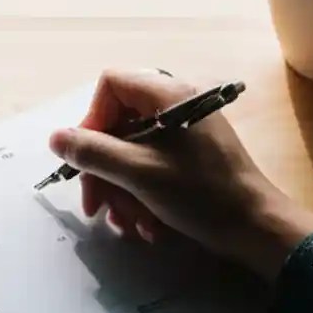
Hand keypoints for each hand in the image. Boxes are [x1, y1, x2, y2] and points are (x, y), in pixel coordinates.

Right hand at [49, 69, 312, 281]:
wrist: (257, 228)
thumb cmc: (201, 194)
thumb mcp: (139, 173)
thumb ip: (93, 152)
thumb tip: (55, 138)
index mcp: (167, 94)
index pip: (110, 85)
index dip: (91, 120)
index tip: (86, 159)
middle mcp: (176, 104)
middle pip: (117, 123)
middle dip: (102, 169)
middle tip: (94, 206)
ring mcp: (185, 130)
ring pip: (132, 151)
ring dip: (121, 190)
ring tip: (125, 224)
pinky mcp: (192, 155)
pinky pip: (152, 165)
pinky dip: (142, 194)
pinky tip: (146, 225)